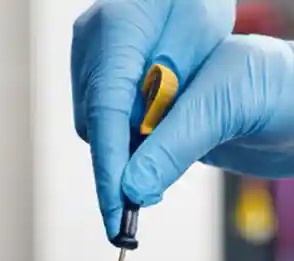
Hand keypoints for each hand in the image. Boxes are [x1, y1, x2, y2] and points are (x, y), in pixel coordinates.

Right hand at [72, 0, 235, 238]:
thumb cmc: (204, 1)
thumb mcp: (205, 50)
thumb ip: (176, 114)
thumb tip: (141, 177)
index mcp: (118, 29)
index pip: (107, 112)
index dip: (112, 167)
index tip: (119, 207)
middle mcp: (91, 40)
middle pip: (96, 123)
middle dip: (119, 163)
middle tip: (147, 197)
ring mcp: (87, 52)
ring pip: (97, 121)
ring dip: (127, 145)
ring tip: (168, 153)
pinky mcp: (93, 63)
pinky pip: (103, 110)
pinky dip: (127, 128)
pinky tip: (157, 131)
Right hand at [121, 21, 293, 208]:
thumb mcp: (232, 105)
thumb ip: (177, 140)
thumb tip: (132, 184)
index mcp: (162, 47)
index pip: (111, 99)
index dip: (106, 151)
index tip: (113, 195)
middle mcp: (160, 75)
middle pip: (104, 121)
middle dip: (107, 165)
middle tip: (116, 212)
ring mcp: (169, 106)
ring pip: (120, 144)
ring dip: (121, 175)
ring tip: (125, 212)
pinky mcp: (181, 134)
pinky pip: (143, 158)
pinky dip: (138, 178)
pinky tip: (143, 197)